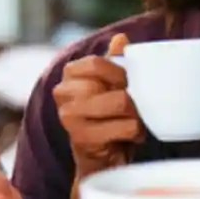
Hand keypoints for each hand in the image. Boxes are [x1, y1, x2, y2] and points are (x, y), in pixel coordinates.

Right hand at [53, 33, 142, 176]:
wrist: (101, 160)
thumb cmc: (107, 117)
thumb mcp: (111, 85)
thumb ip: (114, 61)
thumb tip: (120, 38)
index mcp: (69, 74)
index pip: (97, 63)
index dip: (120, 71)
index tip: (130, 83)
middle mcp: (62, 93)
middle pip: (108, 83)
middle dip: (130, 94)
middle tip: (137, 105)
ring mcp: (69, 117)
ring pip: (118, 102)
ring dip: (136, 113)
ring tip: (137, 120)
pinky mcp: (81, 138)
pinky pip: (123, 126)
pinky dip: (135, 131)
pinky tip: (133, 135)